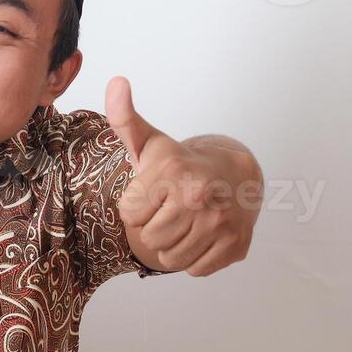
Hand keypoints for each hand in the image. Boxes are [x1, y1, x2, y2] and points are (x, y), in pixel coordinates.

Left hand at [106, 76, 258, 276]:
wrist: (234, 175)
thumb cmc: (180, 163)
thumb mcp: (149, 141)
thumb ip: (124, 118)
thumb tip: (116, 82)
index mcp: (172, 171)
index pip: (129, 215)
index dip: (136, 206)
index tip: (152, 191)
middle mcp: (199, 196)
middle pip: (149, 239)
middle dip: (153, 226)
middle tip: (169, 207)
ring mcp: (221, 223)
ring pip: (170, 259)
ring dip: (171, 244)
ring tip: (183, 220)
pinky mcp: (235, 245)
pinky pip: (194, 269)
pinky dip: (194, 257)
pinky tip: (201, 233)